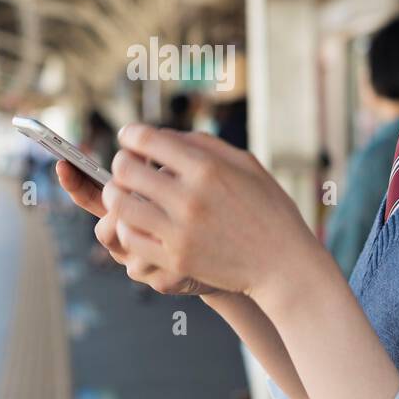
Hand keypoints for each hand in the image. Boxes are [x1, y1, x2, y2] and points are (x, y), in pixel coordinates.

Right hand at [54, 159, 218, 295]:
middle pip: (104, 228)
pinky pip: (159, 266)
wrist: (234, 248)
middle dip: (125, 214)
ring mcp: (140, 261)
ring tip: (185, 222)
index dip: (74, 183)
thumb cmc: (203, 209)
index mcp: (126, 209)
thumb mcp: (183, 178)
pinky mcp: (163, 279)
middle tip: (151, 200)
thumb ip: (158, 165)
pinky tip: (199, 248)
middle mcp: (125, 237)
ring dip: (158, 230)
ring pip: (132, 247)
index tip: (63, 164)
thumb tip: (138, 144)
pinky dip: (181, 253)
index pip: (91, 195)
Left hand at [103, 125, 328, 301]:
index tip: (129, 137)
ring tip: (123, 194)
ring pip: (120, 204)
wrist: (283, 264)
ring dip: (116, 195)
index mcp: (208, 168)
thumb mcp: (246, 164)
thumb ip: (205, 145)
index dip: (131, 134)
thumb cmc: (268, 209)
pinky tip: (135, 222)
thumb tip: (165, 136)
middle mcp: (190, 197)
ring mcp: (180, 231)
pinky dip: (126, 226)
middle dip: (121, 162)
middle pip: (126, 169)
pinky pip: (130, 238)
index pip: (147, 139)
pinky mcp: (175, 259)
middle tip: (126, 166)